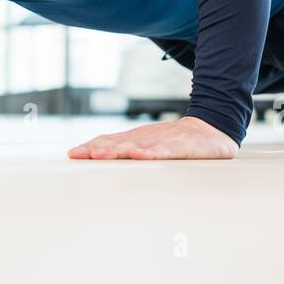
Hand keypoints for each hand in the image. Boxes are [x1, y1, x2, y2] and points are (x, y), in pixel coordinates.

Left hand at [67, 116, 238, 158]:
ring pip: (137, 146)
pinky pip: (165, 151)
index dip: (90, 146)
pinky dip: (152, 153)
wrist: (211, 128)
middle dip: (97, 148)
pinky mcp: (182, 146)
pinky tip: (141, 155)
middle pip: (118, 143)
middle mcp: (146, 138)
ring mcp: (163, 141)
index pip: (109, 141)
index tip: (72, 154)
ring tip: (100, 154)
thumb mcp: (149, 144)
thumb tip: (98, 154)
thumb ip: (128, 149)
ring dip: (117, 150)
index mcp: (137, 138)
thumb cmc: (176, 140)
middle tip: (79, 154)